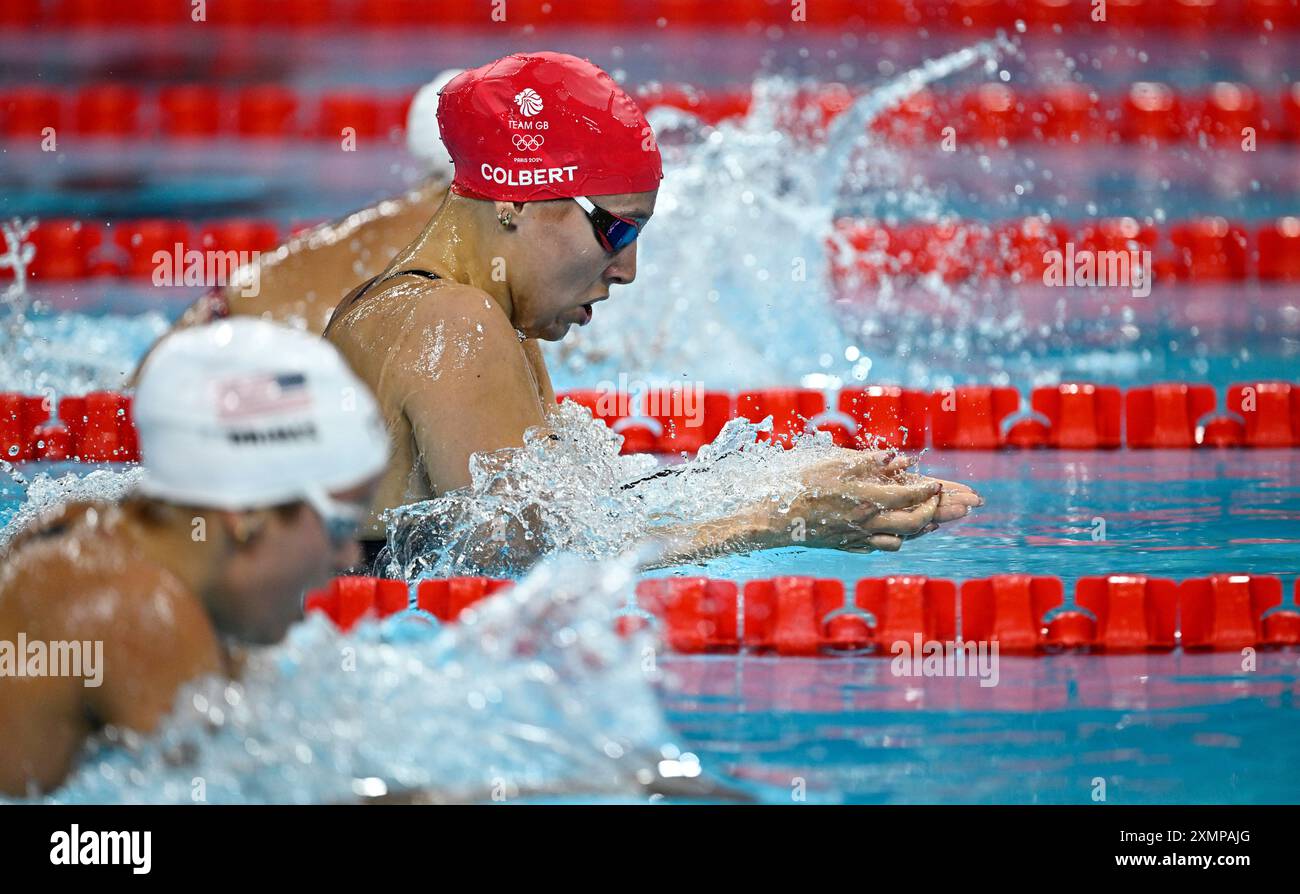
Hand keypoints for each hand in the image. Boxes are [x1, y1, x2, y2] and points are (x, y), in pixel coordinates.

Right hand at [777, 450, 982, 552]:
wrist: (775, 517)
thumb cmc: (802, 485)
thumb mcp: (834, 464)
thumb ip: (868, 461)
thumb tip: (899, 458)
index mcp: (867, 498)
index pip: (909, 496)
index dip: (928, 491)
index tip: (938, 484)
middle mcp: (867, 521)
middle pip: (913, 522)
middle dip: (933, 512)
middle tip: (939, 503)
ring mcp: (857, 537)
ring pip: (900, 539)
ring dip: (918, 530)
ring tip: (929, 522)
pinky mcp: (846, 545)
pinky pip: (879, 547)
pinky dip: (895, 540)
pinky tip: (896, 535)